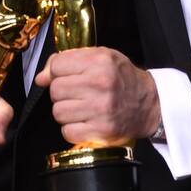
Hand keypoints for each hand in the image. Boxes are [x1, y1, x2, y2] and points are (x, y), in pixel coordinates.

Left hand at [35, 47, 159, 144]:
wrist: (149, 104)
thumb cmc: (122, 78)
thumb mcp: (101, 58)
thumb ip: (69, 60)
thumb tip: (41, 78)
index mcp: (100, 61)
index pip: (57, 65)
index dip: (57, 71)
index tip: (67, 76)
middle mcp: (100, 84)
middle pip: (55, 90)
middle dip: (61, 92)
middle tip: (76, 93)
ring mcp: (101, 109)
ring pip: (58, 112)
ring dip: (65, 111)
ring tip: (80, 107)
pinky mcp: (101, 131)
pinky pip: (67, 132)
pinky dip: (72, 128)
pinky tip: (84, 121)